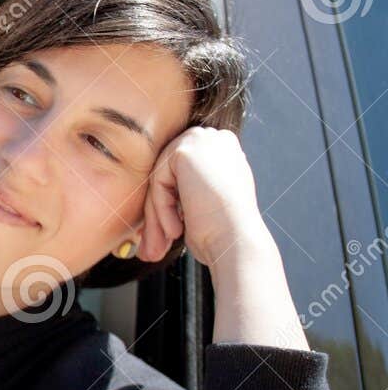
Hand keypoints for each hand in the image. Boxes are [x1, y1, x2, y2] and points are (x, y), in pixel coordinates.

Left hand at [136, 126, 271, 268]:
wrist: (237, 242)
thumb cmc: (222, 233)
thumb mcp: (201, 203)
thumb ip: (182, 189)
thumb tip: (156, 195)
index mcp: (222, 151)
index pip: (180, 176)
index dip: (169, 209)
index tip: (166, 237)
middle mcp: (214, 139)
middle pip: (168, 177)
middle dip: (159, 214)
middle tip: (152, 250)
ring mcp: (201, 141)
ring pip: (160, 181)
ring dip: (157, 217)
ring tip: (156, 249)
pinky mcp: (185, 150)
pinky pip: (158, 182)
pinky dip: (161, 210)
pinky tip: (175, 231)